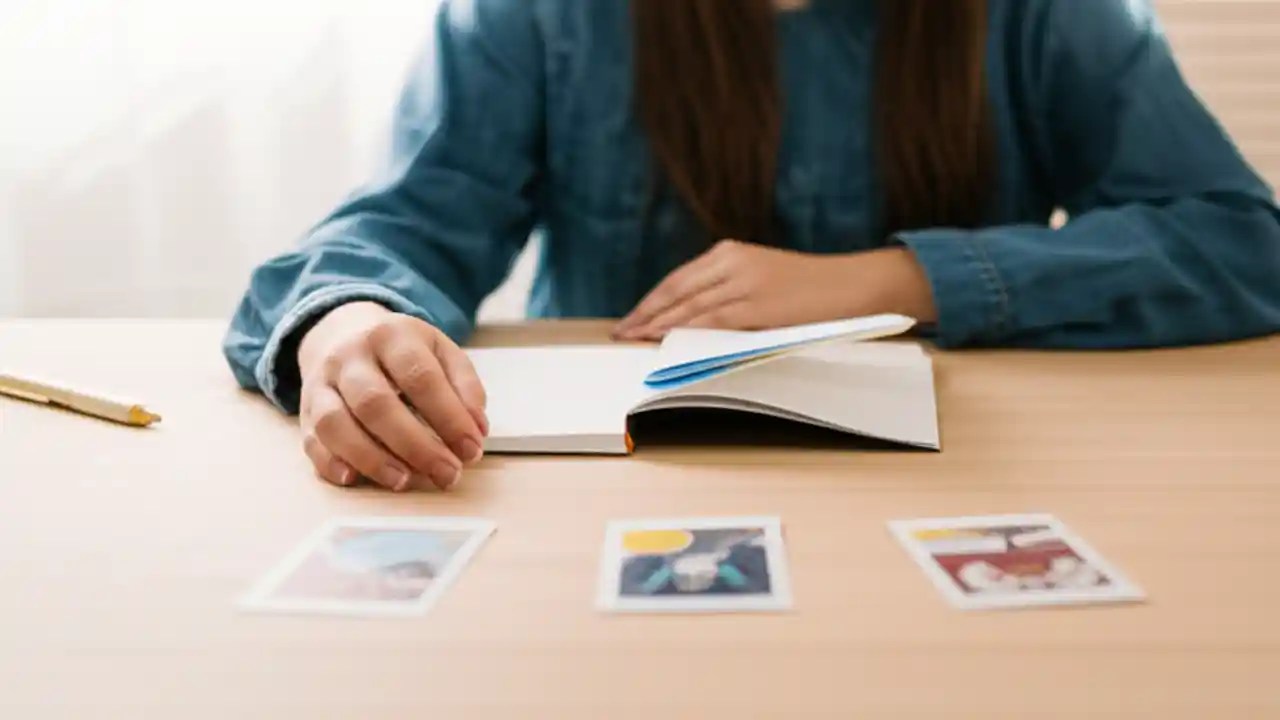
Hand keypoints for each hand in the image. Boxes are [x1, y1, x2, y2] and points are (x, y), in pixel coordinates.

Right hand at [296, 302, 487, 491]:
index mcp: (392, 336)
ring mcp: (322, 383)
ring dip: (371, 459)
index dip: (449, 417)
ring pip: (335, 423)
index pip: (421, 378)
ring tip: (403, 481)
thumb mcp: (440, 352)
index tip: (470, 449)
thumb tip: (476, 430)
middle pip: (376, 403)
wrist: (343, 331)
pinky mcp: (305, 410)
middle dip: (415, 445)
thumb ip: (464, 387)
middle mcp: (351, 356)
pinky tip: (354, 478)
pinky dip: (331, 463)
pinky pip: (311, 440)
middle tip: (445, 473)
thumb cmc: (400, 351)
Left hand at [613, 240, 936, 340]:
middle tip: (621, 332)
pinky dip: (686, 331)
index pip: (679, 279)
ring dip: (658, 325)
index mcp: (731, 252)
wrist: (854, 285)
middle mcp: (733, 261)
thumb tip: (693, 318)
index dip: (651, 301)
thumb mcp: (763, 279)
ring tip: (635, 340)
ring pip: (690, 306)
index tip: (630, 318)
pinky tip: (668, 341)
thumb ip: (730, 291)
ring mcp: (745, 282)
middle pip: (676, 290)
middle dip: (645, 314)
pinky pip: (713, 320)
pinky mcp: (758, 305)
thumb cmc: (811, 289)